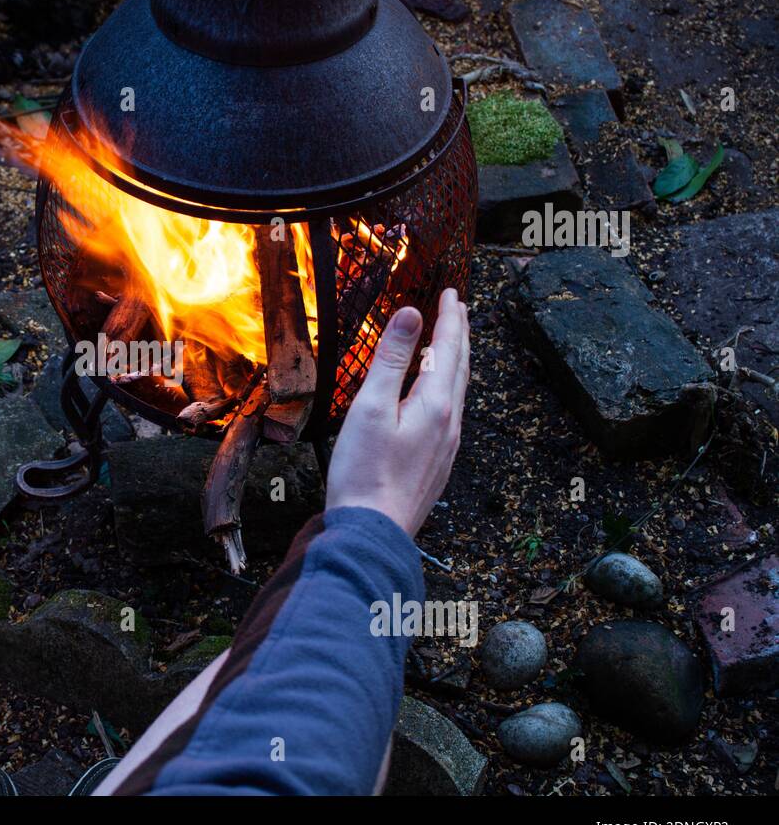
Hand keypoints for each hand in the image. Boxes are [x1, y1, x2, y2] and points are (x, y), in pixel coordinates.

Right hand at [325, 288, 469, 537]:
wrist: (373, 531)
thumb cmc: (365, 473)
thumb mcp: (371, 408)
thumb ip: (391, 360)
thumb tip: (411, 315)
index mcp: (435, 404)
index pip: (447, 348)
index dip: (449, 318)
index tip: (451, 293)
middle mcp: (449, 423)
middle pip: (460, 367)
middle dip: (459, 334)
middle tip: (458, 308)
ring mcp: (446, 445)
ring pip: (458, 391)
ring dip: (456, 360)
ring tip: (453, 343)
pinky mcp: (437, 462)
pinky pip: (451, 412)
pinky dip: (448, 387)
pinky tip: (439, 395)